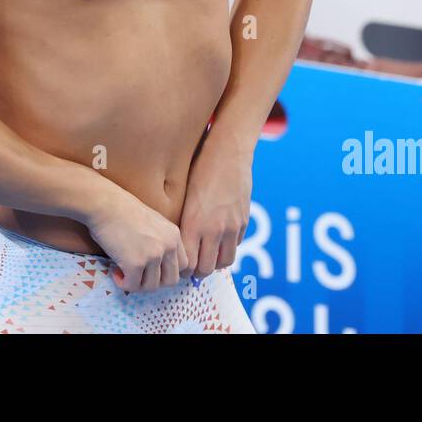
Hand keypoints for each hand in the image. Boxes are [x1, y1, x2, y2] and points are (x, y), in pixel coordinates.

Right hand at [87, 189, 188, 292]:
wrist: (105, 204)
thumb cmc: (122, 209)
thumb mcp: (153, 221)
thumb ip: (161, 240)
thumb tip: (158, 264)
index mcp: (174, 234)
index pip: (185, 265)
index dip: (169, 272)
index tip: (155, 272)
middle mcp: (168, 245)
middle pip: (172, 280)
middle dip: (155, 282)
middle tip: (139, 275)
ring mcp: (153, 255)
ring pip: (152, 286)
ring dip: (137, 283)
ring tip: (124, 272)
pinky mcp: (136, 263)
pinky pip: (133, 286)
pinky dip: (123, 283)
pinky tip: (116, 272)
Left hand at [179, 133, 252, 279]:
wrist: (228, 152)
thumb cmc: (199, 168)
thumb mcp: (184, 195)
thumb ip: (183, 220)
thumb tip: (177, 241)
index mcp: (194, 224)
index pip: (188, 263)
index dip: (182, 268)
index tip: (178, 263)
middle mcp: (214, 229)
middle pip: (206, 268)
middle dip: (197, 270)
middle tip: (191, 264)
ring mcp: (232, 227)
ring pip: (224, 262)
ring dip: (214, 262)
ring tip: (206, 254)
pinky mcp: (244, 221)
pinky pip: (236, 245)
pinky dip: (227, 247)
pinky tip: (219, 238)